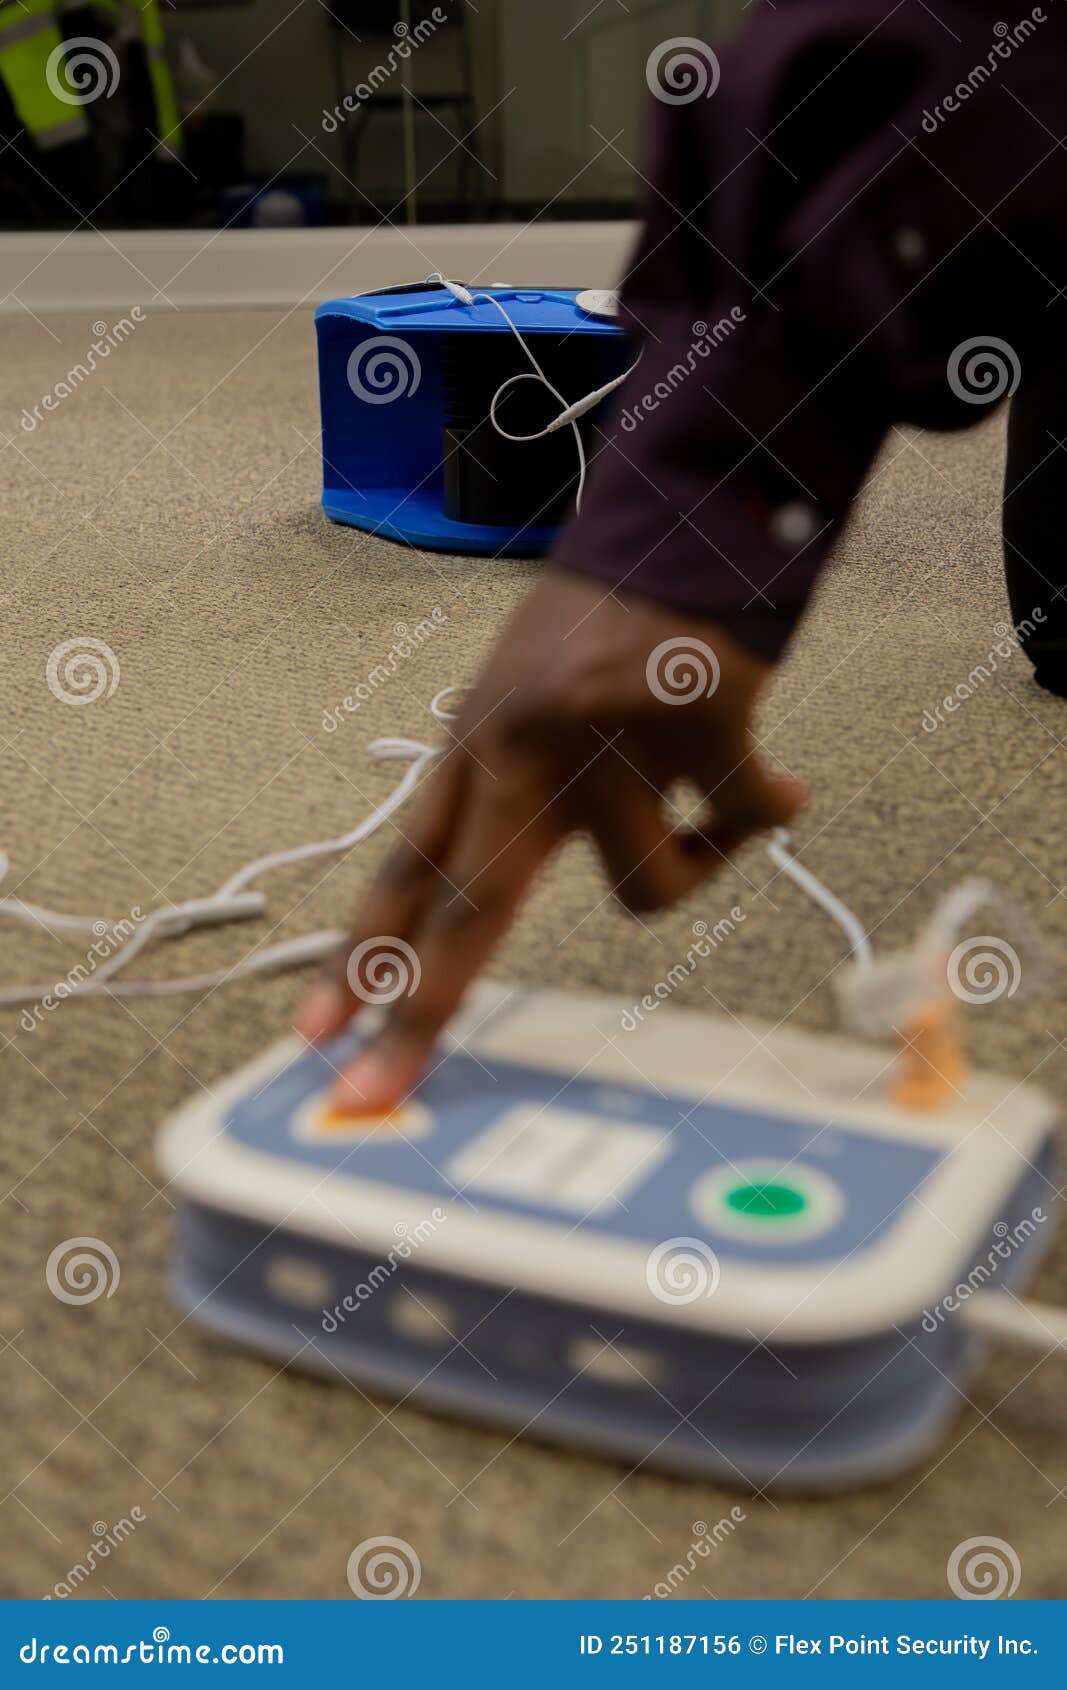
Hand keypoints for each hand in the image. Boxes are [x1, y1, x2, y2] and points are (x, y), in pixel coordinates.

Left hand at [295, 570, 803, 1108]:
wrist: (688, 514)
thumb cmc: (611, 620)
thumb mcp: (527, 697)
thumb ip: (522, 792)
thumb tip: (596, 895)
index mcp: (477, 745)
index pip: (406, 867)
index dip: (360, 956)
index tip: (314, 1033)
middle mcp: (522, 748)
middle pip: (465, 911)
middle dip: (417, 1014)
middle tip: (373, 1093)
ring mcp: (604, 738)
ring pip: (648, 891)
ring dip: (697, 865)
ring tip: (721, 814)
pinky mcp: (690, 721)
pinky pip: (744, 823)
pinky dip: (765, 812)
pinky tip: (779, 779)